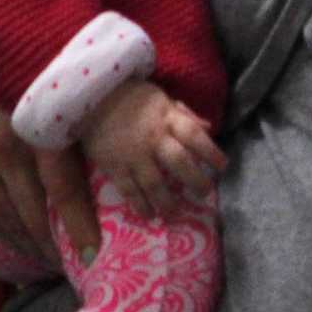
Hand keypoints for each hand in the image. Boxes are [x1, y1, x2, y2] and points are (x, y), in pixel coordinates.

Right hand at [0, 85, 99, 265]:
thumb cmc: (33, 82)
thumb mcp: (62, 101)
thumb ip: (80, 137)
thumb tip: (115, 178)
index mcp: (40, 130)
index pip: (63, 190)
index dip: (78, 225)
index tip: (92, 255)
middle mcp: (6, 150)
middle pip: (34, 214)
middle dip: (54, 245)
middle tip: (74, 266)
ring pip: (9, 220)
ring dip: (31, 246)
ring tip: (51, 263)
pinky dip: (6, 234)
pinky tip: (22, 246)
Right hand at [79, 78, 224, 219]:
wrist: (89, 97)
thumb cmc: (130, 96)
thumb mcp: (161, 98)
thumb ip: (184, 114)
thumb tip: (209, 127)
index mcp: (167, 118)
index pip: (194, 136)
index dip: (211, 152)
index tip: (222, 166)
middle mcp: (153, 138)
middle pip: (179, 163)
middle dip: (195, 180)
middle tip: (205, 193)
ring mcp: (132, 155)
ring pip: (155, 183)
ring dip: (167, 201)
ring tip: (176, 214)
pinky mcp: (113, 166)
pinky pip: (129, 190)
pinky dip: (140, 204)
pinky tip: (149, 215)